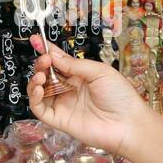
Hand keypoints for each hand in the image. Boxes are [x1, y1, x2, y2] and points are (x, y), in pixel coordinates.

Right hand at [28, 35, 147, 156]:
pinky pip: (40, 109)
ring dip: (35, 80)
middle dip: (41, 64)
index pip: (59, 61)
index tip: (35, 39)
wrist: (127, 123)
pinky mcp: (59, 120)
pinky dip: (34, 98)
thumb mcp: (99, 71)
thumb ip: (74, 64)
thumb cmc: (120, 96)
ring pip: (40, 91)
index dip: (47, 50)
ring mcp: (63, 104)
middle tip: (45, 60)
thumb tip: (53, 55)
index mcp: (80, 75)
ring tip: (41, 75)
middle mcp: (69, 89)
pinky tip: (39, 89)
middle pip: (47, 74)